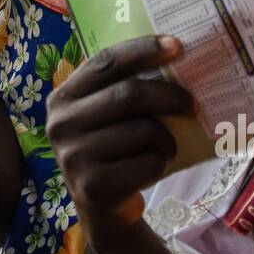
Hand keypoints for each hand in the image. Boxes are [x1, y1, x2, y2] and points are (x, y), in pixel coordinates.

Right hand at [46, 35, 191, 231]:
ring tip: (165, 147)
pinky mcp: (94, 187)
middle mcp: (60, 124)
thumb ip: (122, 90)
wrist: (103, 208)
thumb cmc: (113, 150)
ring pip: (144, 131)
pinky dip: (161, 164)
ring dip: (167, 140)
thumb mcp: (105, 116)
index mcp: (63, 97)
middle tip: (192, 103)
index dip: (142, 50)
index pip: (105, 62)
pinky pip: (148, 164)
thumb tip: (174, 56)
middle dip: (169, 96)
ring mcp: (74, 157)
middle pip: (129, 95)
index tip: (177, 45)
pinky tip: (153, 168)